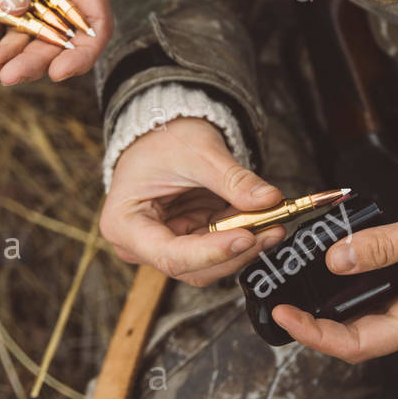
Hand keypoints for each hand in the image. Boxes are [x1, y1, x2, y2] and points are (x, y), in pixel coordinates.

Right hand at [101, 116, 290, 287]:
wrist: (160, 131)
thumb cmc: (163, 139)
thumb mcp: (198, 153)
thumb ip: (233, 180)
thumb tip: (269, 199)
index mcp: (124, 225)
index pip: (170, 256)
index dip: (212, 252)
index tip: (247, 237)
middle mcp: (141, 245)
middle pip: (193, 267)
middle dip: (235, 251)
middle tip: (272, 228)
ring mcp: (165, 245)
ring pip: (211, 263)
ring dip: (244, 246)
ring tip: (273, 221)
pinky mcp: (187, 240)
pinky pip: (219, 247)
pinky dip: (242, 235)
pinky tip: (262, 219)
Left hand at [271, 187, 397, 360]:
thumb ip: (386, 245)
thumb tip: (338, 259)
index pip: (361, 344)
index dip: (319, 336)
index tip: (287, 317)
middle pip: (352, 334)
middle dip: (312, 324)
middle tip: (278, 302)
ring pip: (355, 313)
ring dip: (322, 306)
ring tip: (290, 290)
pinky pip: (363, 290)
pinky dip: (337, 282)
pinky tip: (318, 269)